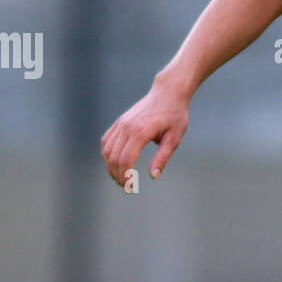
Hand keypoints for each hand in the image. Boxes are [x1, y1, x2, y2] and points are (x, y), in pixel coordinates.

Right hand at [100, 75, 189, 189]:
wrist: (167, 93)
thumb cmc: (174, 116)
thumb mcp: (174, 138)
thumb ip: (162, 157)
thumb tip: (152, 176)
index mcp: (140, 131)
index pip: (126, 159)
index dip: (126, 176)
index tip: (130, 188)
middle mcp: (126, 127)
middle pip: (114, 157)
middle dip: (118, 175)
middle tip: (127, 188)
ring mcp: (120, 124)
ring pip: (107, 151)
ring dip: (110, 167)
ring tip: (121, 179)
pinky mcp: (119, 122)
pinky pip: (106, 141)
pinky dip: (107, 155)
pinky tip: (115, 164)